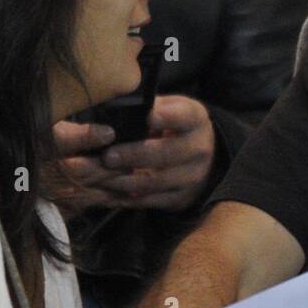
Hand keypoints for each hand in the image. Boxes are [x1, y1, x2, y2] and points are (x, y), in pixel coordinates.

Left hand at [46, 96, 215, 215]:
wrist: (206, 160)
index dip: (168, 117)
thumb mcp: (173, 109)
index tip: (149, 117)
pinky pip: (152, 201)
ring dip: (125, 180)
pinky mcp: (182, 198)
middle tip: (108, 156)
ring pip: (156, 181)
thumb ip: (152, 107)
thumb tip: (118, 107)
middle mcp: (199, 149)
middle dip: (135, 155)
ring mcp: (192, 177)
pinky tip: (110, 193)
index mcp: (195, 120)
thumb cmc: (178, 128)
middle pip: (166, 153)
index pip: (184, 117)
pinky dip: (129, 198)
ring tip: (100, 177)